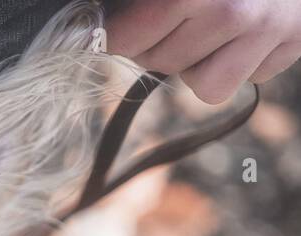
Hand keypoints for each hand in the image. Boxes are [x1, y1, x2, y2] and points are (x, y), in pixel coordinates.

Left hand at [107, 0, 300, 102]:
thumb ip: (147, 1)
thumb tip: (96, 20)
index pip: (126, 37)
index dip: (116, 32)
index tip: (117, 25)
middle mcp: (236, 10)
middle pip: (161, 61)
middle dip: (156, 44)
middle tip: (172, 15)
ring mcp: (271, 29)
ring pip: (206, 85)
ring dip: (199, 63)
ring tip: (210, 27)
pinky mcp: (296, 43)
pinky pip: (251, 77)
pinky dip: (242, 59)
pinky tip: (247, 28)